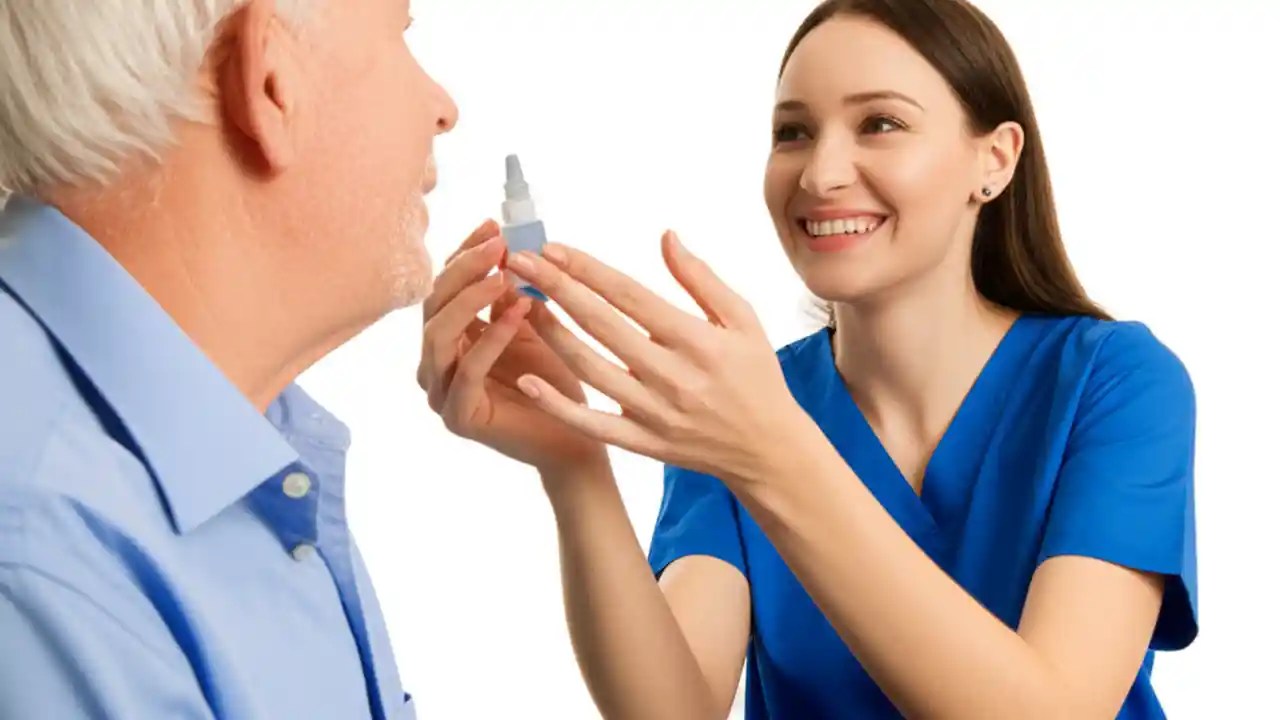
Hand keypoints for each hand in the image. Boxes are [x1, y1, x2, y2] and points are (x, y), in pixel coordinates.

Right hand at [417, 220, 607, 473]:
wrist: (573, 438)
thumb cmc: (551, 380)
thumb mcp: (529, 324)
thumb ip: (510, 292)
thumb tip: (506, 244)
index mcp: (447, 338)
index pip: (444, 286)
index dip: (465, 253)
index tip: (494, 225)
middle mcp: (434, 363)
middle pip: (434, 305)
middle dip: (464, 268)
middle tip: (497, 244)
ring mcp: (440, 392)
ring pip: (438, 335)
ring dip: (470, 299)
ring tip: (503, 274)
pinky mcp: (458, 417)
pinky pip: (466, 372)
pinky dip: (490, 339)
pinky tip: (518, 313)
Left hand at [504, 231, 814, 485]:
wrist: (768, 450)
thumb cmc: (756, 377)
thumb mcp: (743, 320)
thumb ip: (701, 279)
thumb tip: (666, 236)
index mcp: (696, 340)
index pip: (628, 295)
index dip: (587, 269)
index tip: (553, 248)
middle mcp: (672, 375)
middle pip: (600, 325)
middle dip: (555, 289)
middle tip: (519, 263)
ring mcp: (653, 412)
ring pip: (589, 368)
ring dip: (551, 335)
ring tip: (521, 306)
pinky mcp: (642, 442)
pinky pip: (591, 423)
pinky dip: (557, 403)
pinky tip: (528, 378)